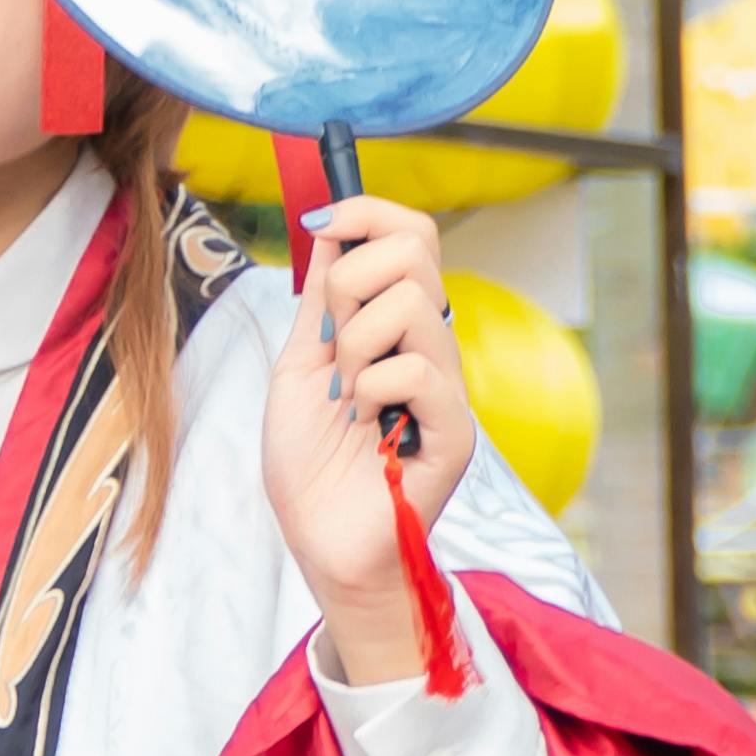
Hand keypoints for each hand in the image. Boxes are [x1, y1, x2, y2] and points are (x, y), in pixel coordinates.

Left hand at [261, 196, 474, 685]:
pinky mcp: (456, 429)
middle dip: (349, 283)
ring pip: (412, 303)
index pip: (411, 233)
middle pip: (416, 247)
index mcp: (396, 327)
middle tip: (333, 348)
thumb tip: (331, 227)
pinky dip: (373, 390)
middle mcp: (431, 346)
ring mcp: (448, 385)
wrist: (323, 544)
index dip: (367, 210)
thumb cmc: (311, 467)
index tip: (320, 226)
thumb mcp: (299, 367)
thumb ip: (320, 302)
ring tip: (346, 399)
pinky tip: (366, 428)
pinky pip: (418, 369)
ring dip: (354, 347)